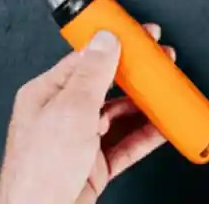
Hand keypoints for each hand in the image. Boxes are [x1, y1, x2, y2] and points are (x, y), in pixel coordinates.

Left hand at [0, 26, 171, 203]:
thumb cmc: (40, 171)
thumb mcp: (72, 109)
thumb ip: (93, 73)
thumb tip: (106, 39)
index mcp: (46, 94)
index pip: (86, 60)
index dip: (116, 46)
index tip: (140, 37)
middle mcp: (61, 115)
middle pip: (105, 87)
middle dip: (136, 76)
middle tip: (162, 63)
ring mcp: (78, 142)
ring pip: (118, 116)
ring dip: (145, 105)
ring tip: (168, 92)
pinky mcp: (93, 166)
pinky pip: (125, 144)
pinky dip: (146, 135)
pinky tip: (163, 126)